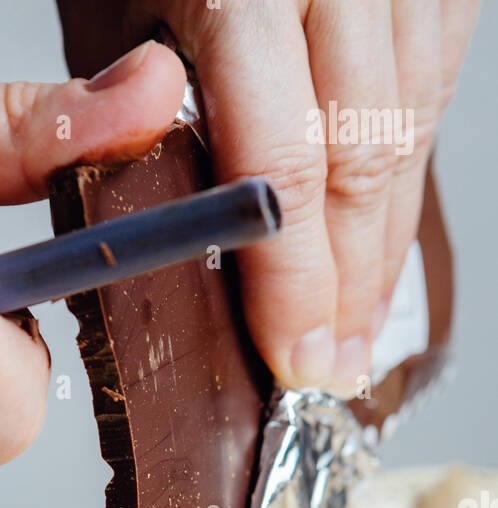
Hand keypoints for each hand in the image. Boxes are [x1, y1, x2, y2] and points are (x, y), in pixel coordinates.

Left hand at [58, 0, 478, 395]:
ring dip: (382, 242)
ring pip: (409, 133)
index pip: (283, 170)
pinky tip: (379, 224)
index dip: (295, 283)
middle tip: (328, 367)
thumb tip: (179, 234)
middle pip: (361, 166)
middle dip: (345, 286)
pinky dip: (405, 164)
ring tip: (357, 320)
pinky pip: (433, 82)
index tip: (295, 358)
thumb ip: (133, 102)